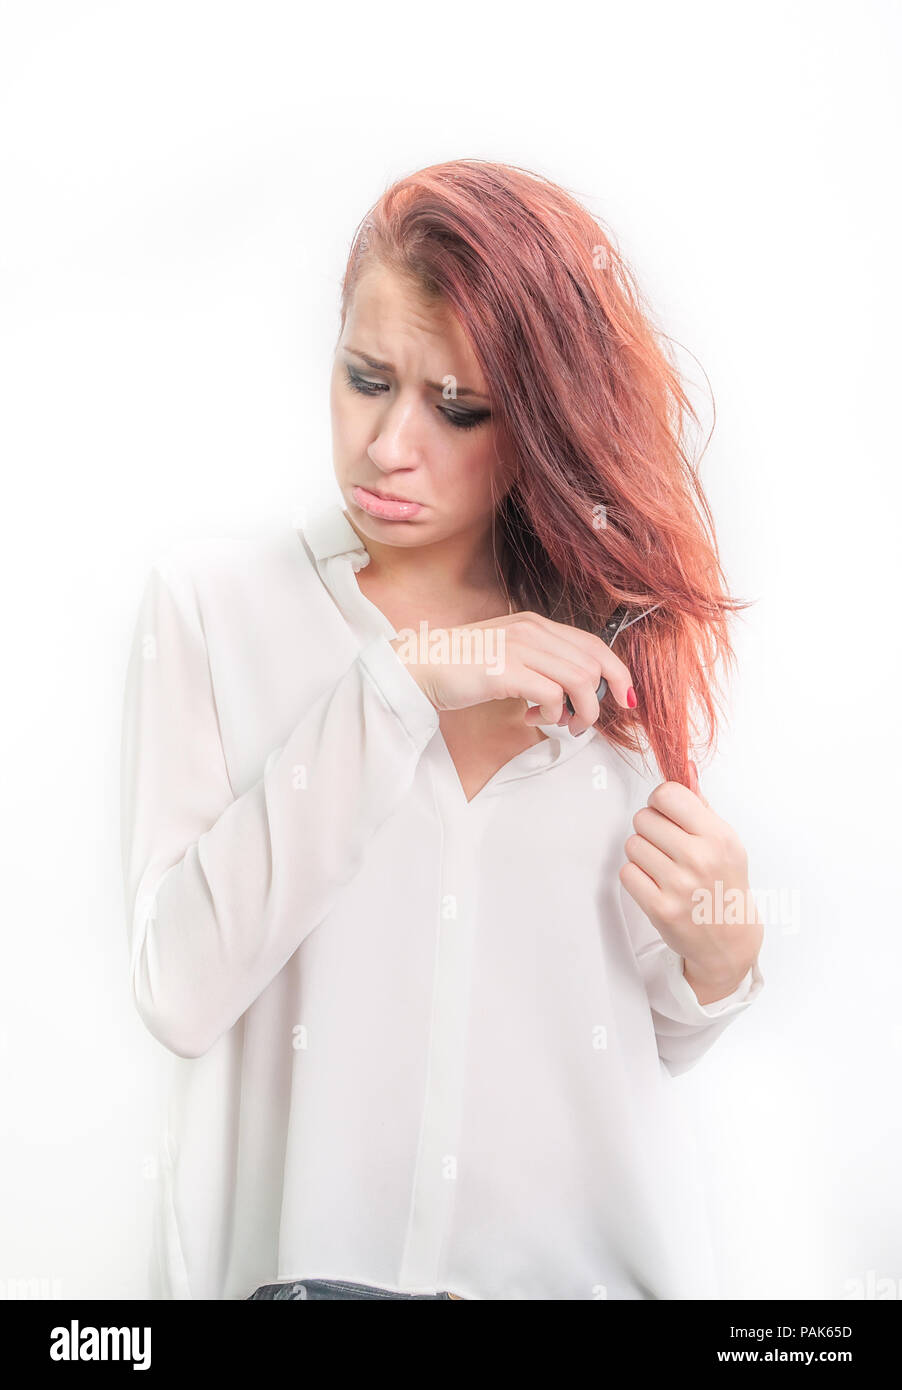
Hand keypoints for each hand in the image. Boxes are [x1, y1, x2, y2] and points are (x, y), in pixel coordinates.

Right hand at [389, 610, 634, 729]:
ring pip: (580, 680)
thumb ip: (540, 664)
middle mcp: (532, 630)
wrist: (418, 666)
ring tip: (561, 724)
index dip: (618, 673)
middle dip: (598, 700)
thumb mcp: (508, 656)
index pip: (594, 644)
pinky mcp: (506, 671)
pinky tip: (532, 718)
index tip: (624, 699)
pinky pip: (553, 694)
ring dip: (579, 711)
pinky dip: (552, 713)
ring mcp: (519, 648)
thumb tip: (572, 693)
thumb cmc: (461, 667)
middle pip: (594, 664)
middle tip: (579, 722)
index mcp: (535, 624)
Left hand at [619, 761, 762, 996]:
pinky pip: (627, 873)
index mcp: (717, 836)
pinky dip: (636, 876)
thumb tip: (686, 767)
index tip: (667, 812)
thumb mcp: (724, 840)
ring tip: (663, 865)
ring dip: (642, 852)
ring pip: (632, 844)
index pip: (667, 794)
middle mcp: (699, 858)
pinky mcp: (659, 907)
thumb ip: (700, 804)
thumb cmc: (725, 883)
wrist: (729, 937)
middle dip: (650, 827)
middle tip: (666, 844)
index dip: (661, 801)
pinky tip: (655, 882)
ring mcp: (678, 885)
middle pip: (643, 818)